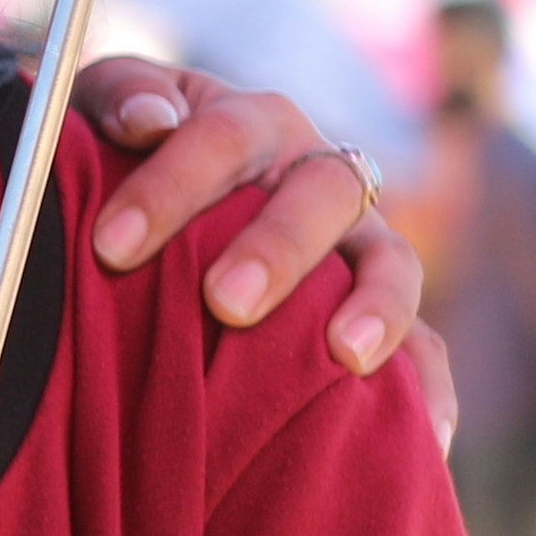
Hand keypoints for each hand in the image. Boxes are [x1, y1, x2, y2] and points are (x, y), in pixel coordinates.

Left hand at [69, 57, 453, 437]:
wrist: (168, 202)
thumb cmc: (128, 152)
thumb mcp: (107, 108)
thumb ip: (119, 97)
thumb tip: (146, 120)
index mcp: (254, 122)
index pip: (225, 139)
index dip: (171, 187)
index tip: (111, 245)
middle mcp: (317, 174)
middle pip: (322, 193)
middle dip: (276, 248)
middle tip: (224, 301)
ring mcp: (357, 244)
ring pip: (389, 262)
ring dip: (375, 305)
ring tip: (347, 355)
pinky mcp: (377, 311)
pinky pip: (423, 345)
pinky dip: (427, 386)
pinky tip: (425, 438)